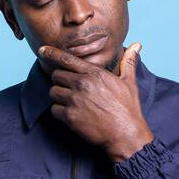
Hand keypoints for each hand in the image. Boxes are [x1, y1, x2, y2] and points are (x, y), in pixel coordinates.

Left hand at [37, 41, 152, 162]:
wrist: (125, 134)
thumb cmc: (128, 108)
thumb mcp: (129, 82)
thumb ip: (128, 62)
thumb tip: (137, 45)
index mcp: (95, 73)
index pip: (68, 59)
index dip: (52, 53)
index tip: (41, 50)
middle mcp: (83, 84)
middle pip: (56, 76)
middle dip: (60, 81)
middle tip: (70, 90)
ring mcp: (75, 100)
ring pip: (53, 92)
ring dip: (59, 97)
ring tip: (73, 103)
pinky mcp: (70, 116)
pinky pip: (54, 110)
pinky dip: (59, 113)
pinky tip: (72, 115)